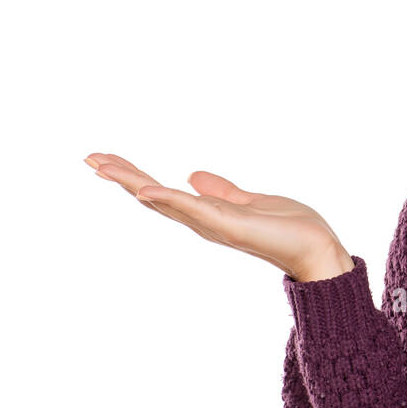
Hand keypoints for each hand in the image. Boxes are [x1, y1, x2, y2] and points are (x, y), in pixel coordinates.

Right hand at [84, 152, 354, 281]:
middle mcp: (202, 221)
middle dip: (121, 176)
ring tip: (102, 166)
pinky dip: (167, 199)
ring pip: (162, 200)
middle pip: (152, 195)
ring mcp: (212, 224)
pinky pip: (191, 209)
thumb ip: (222, 190)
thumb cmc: (290, 229)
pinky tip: (144, 190)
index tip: (104, 159)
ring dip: (132, 182)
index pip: (160, 191)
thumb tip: (193, 175)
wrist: (316, 249)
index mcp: (206, 214)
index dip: (133, 175)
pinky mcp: (227, 225)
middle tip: (90, 158)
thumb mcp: (249, 201)